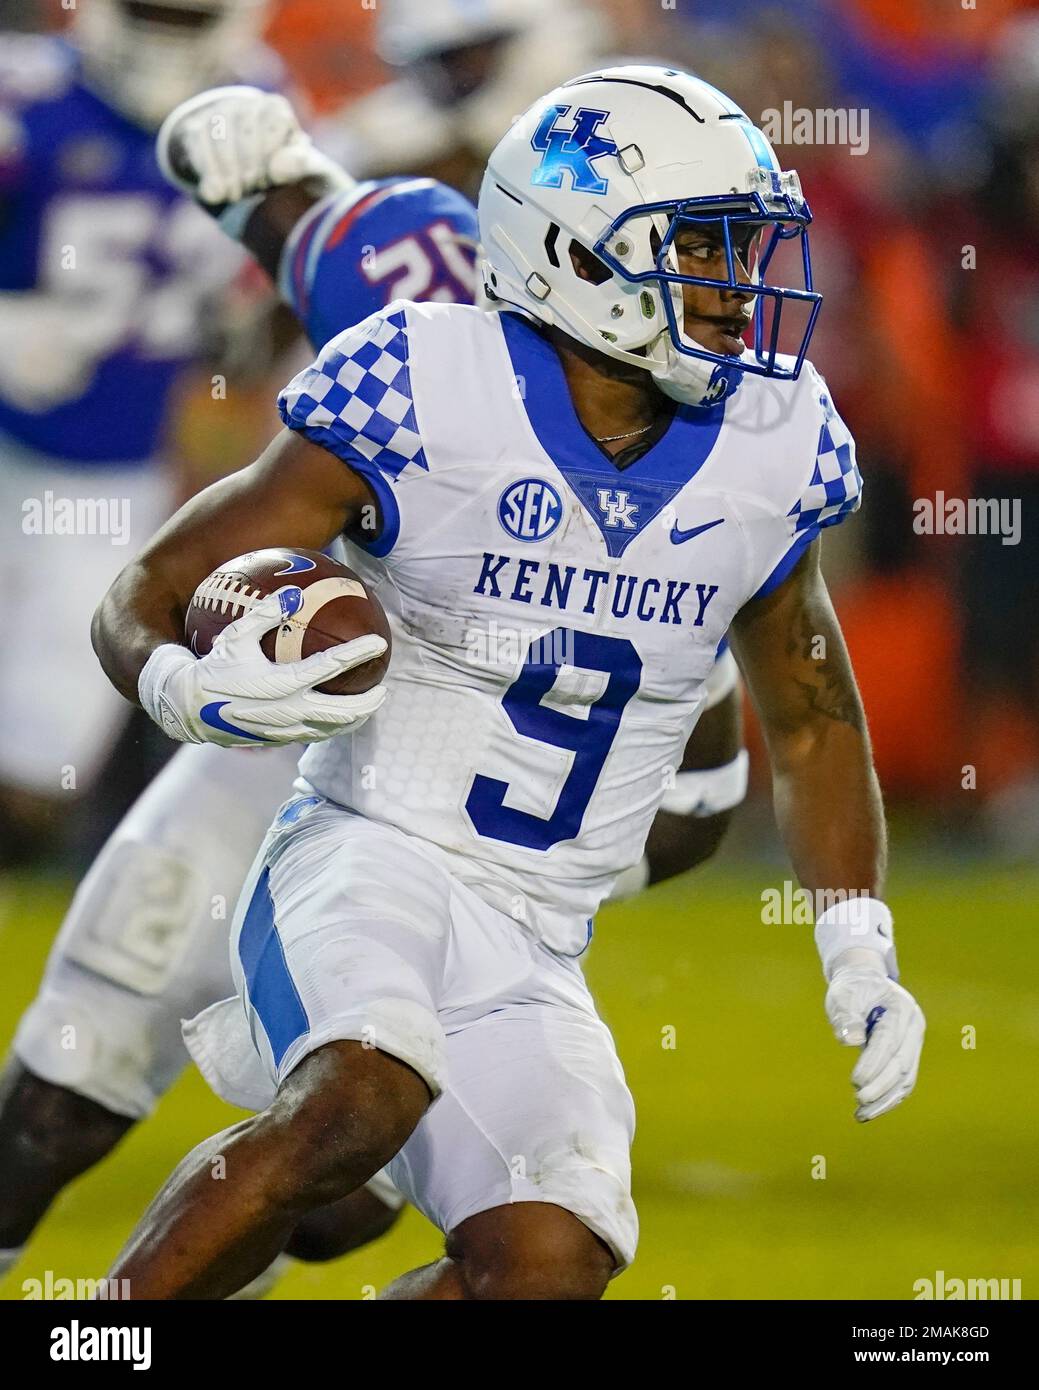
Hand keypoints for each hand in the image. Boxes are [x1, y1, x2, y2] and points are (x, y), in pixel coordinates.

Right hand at [139, 591, 385, 747]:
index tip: (378, 644)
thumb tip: (294, 594)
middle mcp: (287, 711)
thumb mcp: (236, 636)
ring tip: (369, 707)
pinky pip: (313, 735)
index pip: (330, 667)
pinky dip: (332, 726)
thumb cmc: (213, 666)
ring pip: (330, 729)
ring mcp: (284, 730)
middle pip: (341, 711)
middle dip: (368, 702)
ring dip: (354, 719)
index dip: (357, 654)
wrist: (187, 708)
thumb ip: (266, 613)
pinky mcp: (277, 740)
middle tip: (384, 688)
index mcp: (281, 683)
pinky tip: (338, 717)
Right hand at [157, 86, 344, 205]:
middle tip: (254, 188)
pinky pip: (197, 145)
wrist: (250, 174)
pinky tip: (216, 194)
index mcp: (276, 108)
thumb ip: (302, 165)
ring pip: (219, 138)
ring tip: (236, 195)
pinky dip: (208, 172)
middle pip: (245, 132)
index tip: (274, 179)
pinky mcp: (195, 127)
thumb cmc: (285, 169)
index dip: (273, 155)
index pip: (275, 123)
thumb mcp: (305, 169)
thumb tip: (277, 170)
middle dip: (250, 167)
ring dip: (228, 172)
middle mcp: (245, 103)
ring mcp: (217, 112)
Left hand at [825, 950, 924, 1121]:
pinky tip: (869, 1111)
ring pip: (906, 1078)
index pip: (889, 1042)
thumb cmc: (852, 988)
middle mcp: (914, 1027)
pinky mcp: (908, 1054)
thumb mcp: (843, 994)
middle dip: (881, 1086)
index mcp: (901, 1009)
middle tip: (859, 1101)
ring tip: (861, 1115)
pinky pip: (903, 1082)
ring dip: (885, 1099)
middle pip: (902, 1064)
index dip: (873, 1064)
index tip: (855, 1082)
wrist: (865, 981)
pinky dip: (888, 1098)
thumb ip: (847, 1015)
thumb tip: (851, 1040)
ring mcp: (914, 1042)